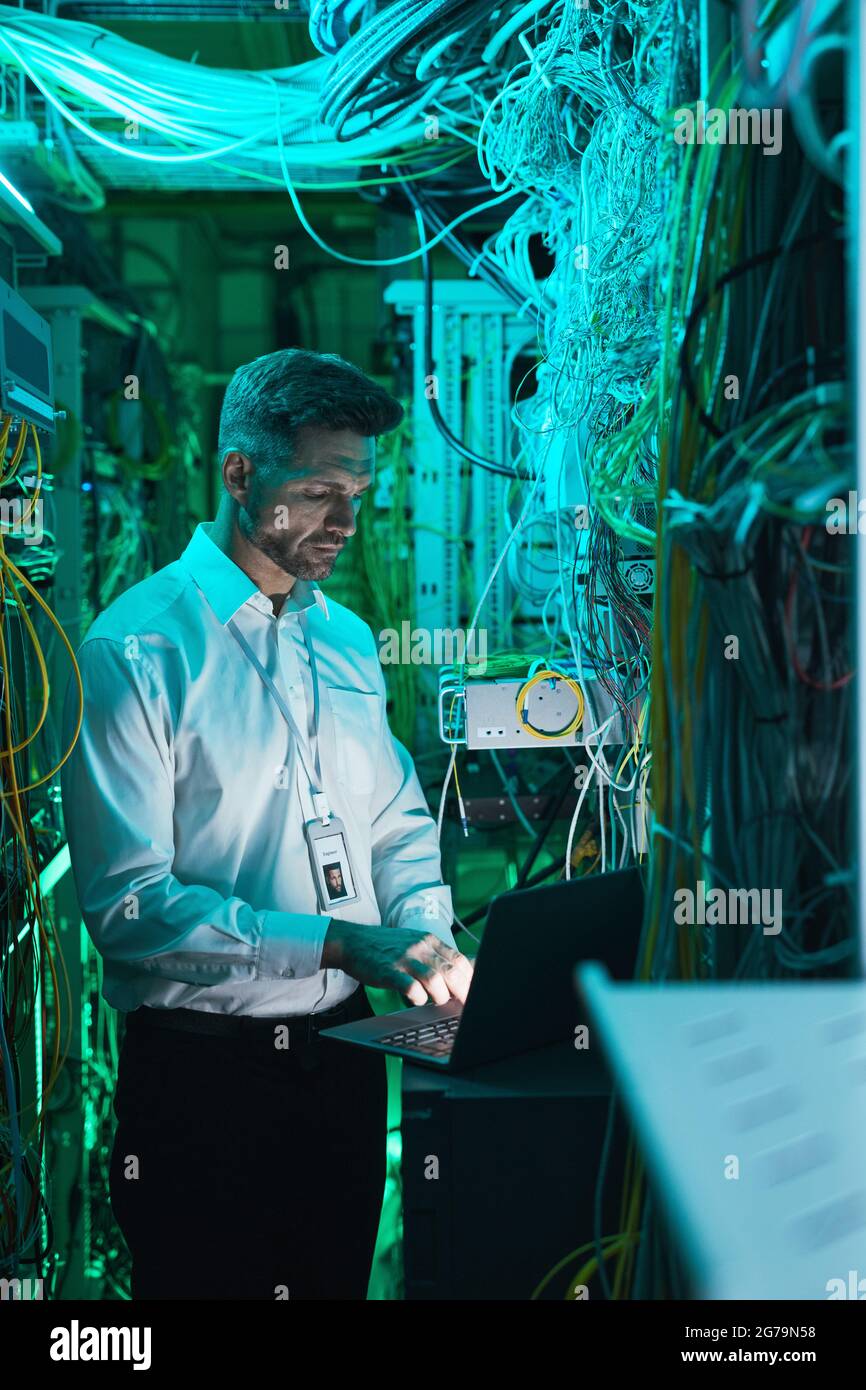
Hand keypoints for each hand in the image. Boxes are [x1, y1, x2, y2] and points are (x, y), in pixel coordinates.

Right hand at [322, 922, 473, 1006]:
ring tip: (435, 1001)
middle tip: (463, 1006)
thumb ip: (434, 956)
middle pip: (452, 971)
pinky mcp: (389, 971)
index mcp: (429, 940)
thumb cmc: (385, 947)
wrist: (354, 941)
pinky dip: (418, 998)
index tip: (473, 994)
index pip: (459, 960)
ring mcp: (405, 958)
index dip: (470, 980)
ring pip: (435, 980)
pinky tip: (416, 999)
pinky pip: (412, 988)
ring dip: (440, 996)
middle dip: (462, 992)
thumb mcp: (414, 943)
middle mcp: (420, 947)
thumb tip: (457, 977)